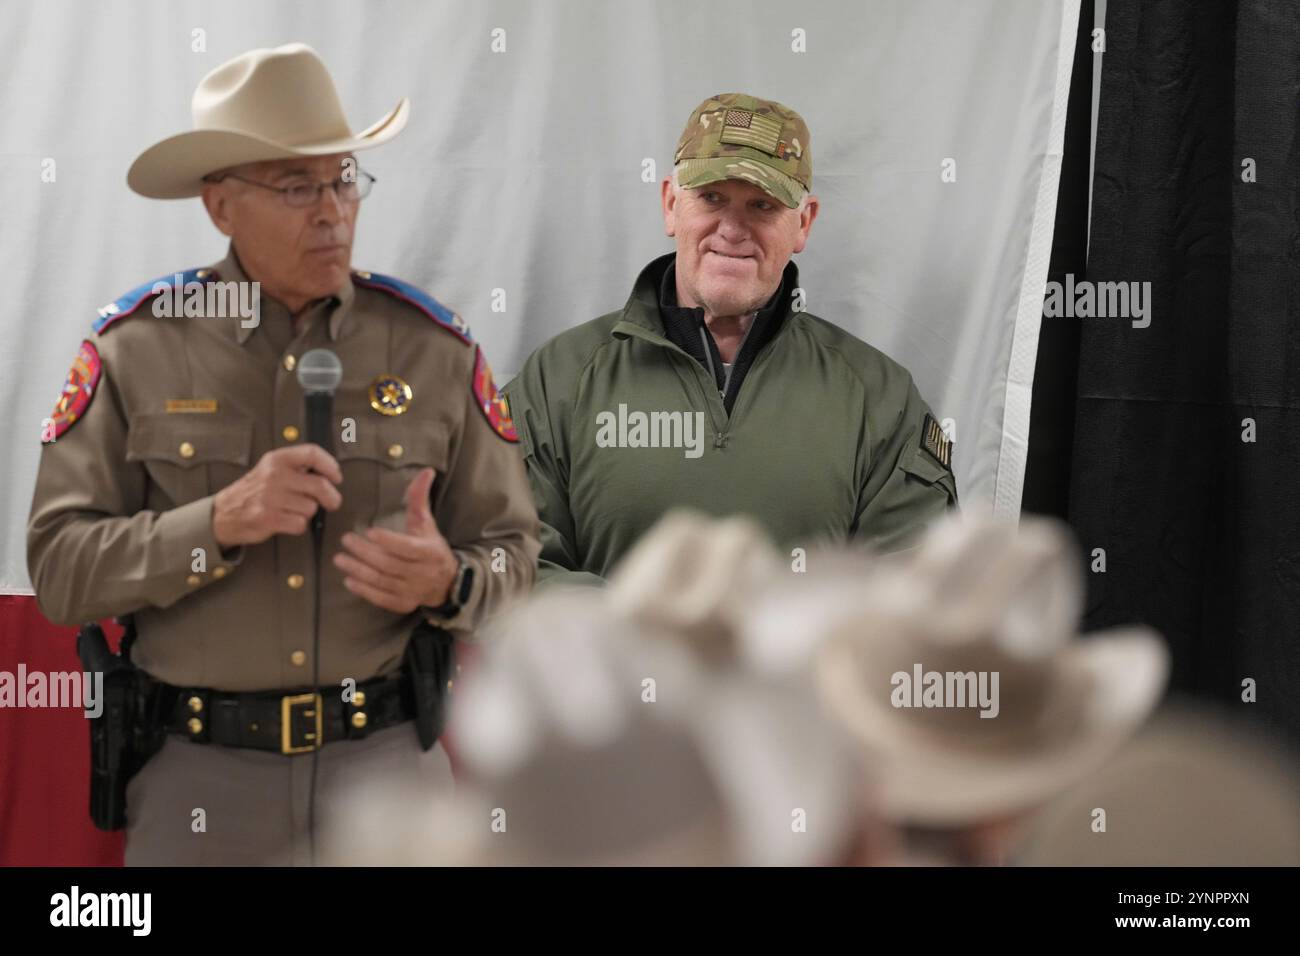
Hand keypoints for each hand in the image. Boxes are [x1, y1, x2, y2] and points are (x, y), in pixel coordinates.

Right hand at [212, 444, 342, 547]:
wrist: (223, 513)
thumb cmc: (254, 491)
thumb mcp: (271, 469)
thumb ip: (297, 467)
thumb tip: (330, 474)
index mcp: (277, 459)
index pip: (312, 453)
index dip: (330, 465)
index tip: (337, 477)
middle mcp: (274, 475)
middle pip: (319, 485)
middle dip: (332, 497)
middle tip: (333, 502)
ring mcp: (271, 497)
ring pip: (311, 507)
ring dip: (308, 513)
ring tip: (293, 510)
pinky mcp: (269, 518)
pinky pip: (300, 524)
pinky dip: (298, 526)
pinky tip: (287, 521)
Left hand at [333, 467, 458, 613]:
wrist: (446, 582)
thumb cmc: (431, 547)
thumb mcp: (427, 523)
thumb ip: (420, 498)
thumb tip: (426, 471)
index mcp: (429, 552)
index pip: (407, 547)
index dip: (388, 541)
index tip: (369, 531)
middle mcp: (422, 573)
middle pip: (389, 564)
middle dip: (365, 553)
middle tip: (345, 540)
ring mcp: (413, 591)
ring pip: (383, 581)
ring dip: (359, 570)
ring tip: (340, 559)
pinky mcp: (404, 604)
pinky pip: (382, 598)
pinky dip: (364, 590)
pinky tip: (349, 580)